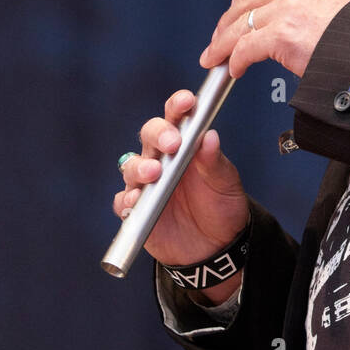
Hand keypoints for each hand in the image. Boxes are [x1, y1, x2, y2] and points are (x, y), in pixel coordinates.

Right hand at [113, 89, 249, 268]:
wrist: (217, 247)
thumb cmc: (222, 206)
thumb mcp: (226, 183)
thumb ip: (215, 162)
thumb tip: (209, 135)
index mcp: (185, 145)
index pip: (177, 118)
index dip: (179, 106)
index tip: (188, 102)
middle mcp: (162, 160)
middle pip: (149, 136)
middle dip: (159, 135)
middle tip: (173, 143)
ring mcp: (148, 184)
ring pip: (131, 166)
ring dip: (139, 166)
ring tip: (153, 173)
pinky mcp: (137, 211)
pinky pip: (123, 202)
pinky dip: (126, 200)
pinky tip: (135, 201)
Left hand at [198, 0, 349, 78]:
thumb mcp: (338, 1)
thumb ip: (308, 0)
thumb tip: (278, 17)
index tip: (233, 13)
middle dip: (226, 23)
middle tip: (219, 39)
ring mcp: (288, 6)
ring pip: (240, 25)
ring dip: (223, 44)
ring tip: (217, 58)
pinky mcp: (282, 33)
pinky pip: (246, 48)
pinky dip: (235, 60)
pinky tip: (235, 69)